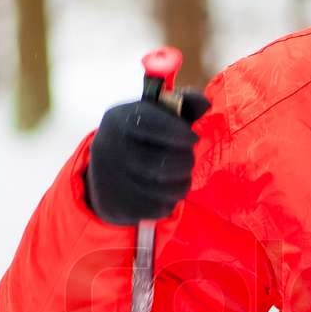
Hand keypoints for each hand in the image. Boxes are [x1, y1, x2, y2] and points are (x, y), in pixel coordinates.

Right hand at [84, 90, 211, 224]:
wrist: (106, 171)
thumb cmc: (141, 137)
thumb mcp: (156, 115)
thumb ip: (183, 105)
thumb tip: (205, 102)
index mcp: (118, 118)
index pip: (154, 124)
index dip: (181, 133)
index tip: (192, 138)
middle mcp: (109, 147)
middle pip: (163, 163)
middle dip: (186, 162)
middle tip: (188, 160)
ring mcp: (110, 178)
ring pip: (165, 189)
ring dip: (182, 184)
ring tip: (181, 177)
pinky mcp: (115, 205)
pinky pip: (158, 209)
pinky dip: (169, 202)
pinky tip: (165, 192)